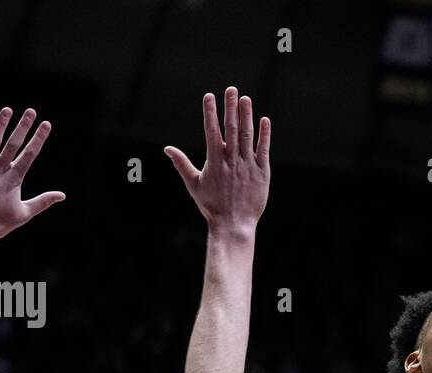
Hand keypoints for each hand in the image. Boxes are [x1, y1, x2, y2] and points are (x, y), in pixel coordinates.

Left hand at [0, 107, 65, 261]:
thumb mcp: (24, 214)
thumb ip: (43, 201)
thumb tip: (62, 195)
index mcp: (14, 180)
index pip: (29, 154)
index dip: (38, 138)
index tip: (46, 124)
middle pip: (13, 144)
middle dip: (23, 126)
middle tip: (31, 110)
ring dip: (0, 125)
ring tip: (7, 110)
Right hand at [164, 88, 270, 234]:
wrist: (234, 225)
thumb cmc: (212, 206)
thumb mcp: (193, 184)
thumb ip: (181, 163)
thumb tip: (167, 148)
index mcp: (215, 161)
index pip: (211, 131)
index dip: (210, 112)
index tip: (209, 96)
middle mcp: (232, 160)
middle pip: (231, 128)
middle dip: (230, 107)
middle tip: (231, 89)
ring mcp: (248, 165)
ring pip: (248, 135)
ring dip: (246, 116)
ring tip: (245, 99)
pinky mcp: (262, 173)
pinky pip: (264, 150)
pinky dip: (264, 135)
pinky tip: (264, 120)